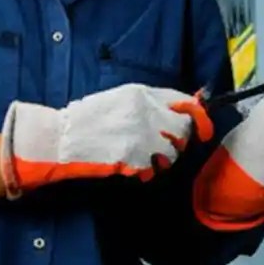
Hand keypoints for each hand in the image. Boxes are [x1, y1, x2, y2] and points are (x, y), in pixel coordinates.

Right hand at [1, 83, 211, 197]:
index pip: (184, 102)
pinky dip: (145, 170)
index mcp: (140, 94)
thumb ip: (149, 102)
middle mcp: (144, 112)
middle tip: (159, 146)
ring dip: (161, 158)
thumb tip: (186, 106)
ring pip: (171, 153)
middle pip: (182, 130)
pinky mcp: (134, 156)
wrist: (61, 138)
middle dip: (175, 141)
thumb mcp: (117, 99)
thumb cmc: (85, 118)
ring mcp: (140, 135)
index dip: (197, 117)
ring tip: (140, 155)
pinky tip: (129, 164)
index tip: (202, 129)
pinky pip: (153, 169)